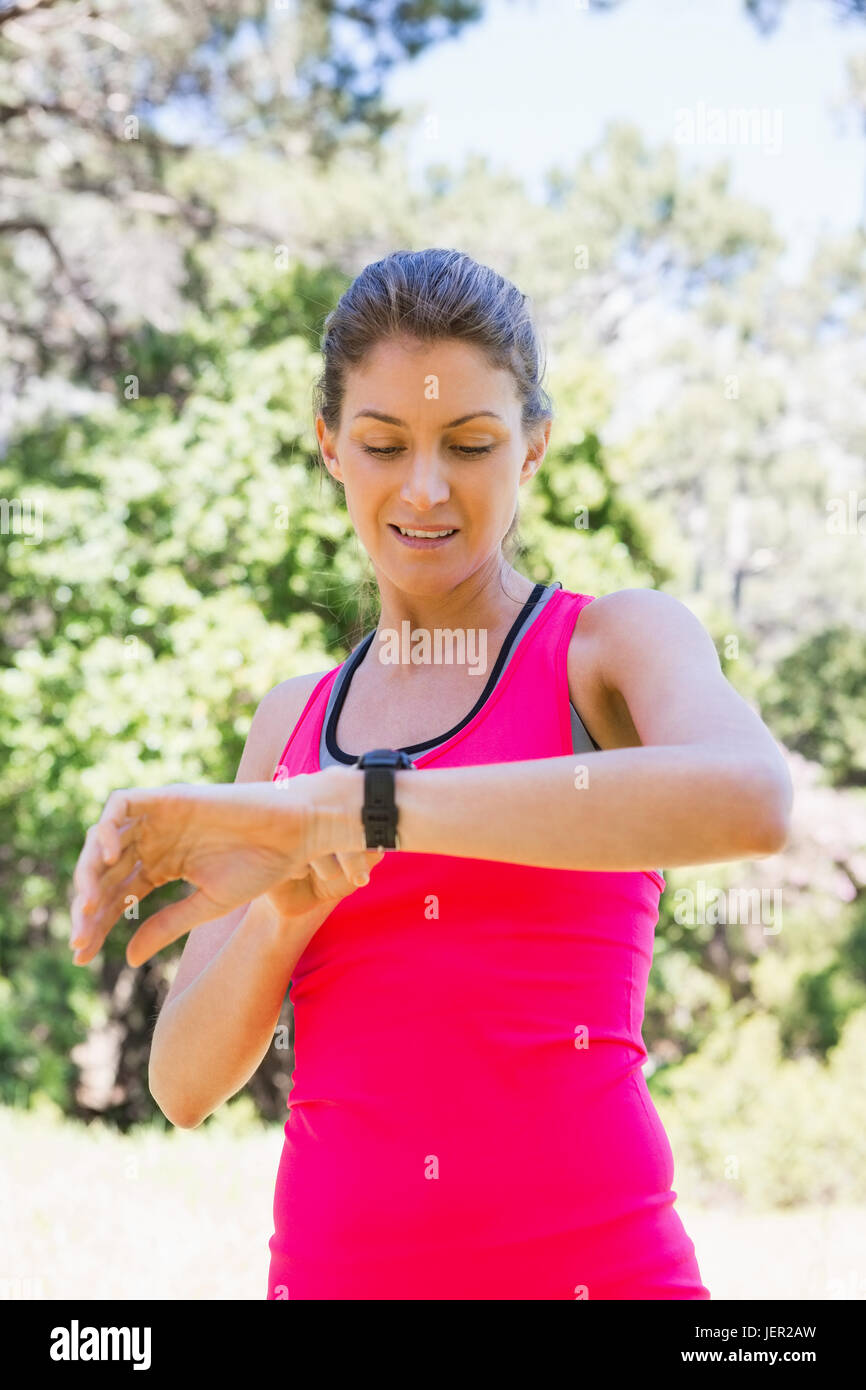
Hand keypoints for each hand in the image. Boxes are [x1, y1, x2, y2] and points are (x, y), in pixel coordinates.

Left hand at [69, 771, 363, 964]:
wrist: (294, 833)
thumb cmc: (261, 867)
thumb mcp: (206, 905)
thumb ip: (165, 926)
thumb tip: (125, 960)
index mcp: (163, 866)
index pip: (118, 895)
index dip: (97, 924)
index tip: (81, 955)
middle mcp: (154, 841)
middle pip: (105, 872)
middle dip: (88, 906)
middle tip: (81, 936)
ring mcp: (158, 817)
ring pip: (104, 839)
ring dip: (90, 870)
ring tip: (91, 904)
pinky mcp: (167, 797)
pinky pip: (121, 804)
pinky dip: (107, 826)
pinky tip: (110, 858)